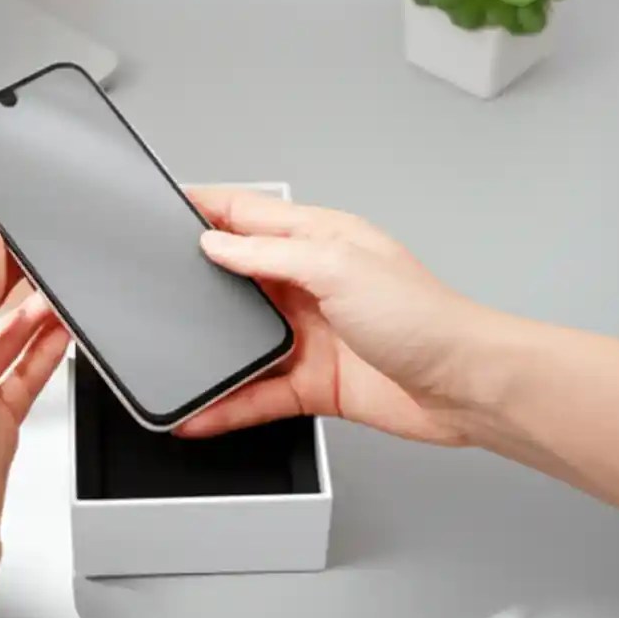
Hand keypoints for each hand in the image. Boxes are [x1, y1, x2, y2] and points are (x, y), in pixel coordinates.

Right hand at [176, 188, 501, 444]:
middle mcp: (311, 284)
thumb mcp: (340, 268)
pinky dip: (228, 404)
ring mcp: (311, 335)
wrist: (467, 388)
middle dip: (195, 281)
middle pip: (236, 277)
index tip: (162, 205)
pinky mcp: (314, 382)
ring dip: (209, 351)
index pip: (248, 214)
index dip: (205, 208)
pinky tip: (202, 412)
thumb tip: (217, 246)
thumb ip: (272, 256)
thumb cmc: (426, 318)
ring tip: (169, 356)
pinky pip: (258, 394)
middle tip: (151, 285)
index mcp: (320, 240)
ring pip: (242, 340)